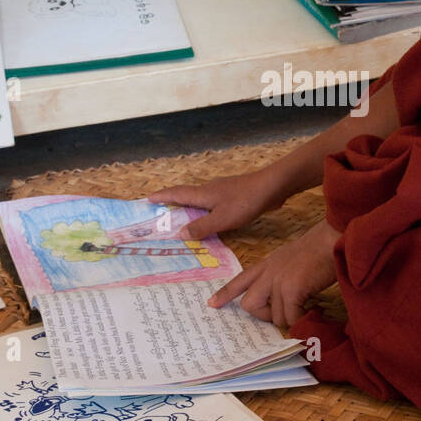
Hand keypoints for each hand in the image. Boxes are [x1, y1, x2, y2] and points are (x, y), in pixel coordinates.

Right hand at [148, 166, 290, 238]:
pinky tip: (210, 218)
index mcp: (203, 194)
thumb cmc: (245, 201)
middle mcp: (210, 189)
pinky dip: (205, 210)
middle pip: (186, 194)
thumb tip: (179, 234)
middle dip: (172, 201)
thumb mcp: (221, 219)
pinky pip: (213, 203)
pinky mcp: (235, 195)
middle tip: (161, 210)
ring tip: (182, 217)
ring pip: (200, 199)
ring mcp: (223, 191)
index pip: (177, 194)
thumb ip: (200, 227)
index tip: (148, 199)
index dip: (162, 197)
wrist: (272, 186)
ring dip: (189, 206)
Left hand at [207, 219, 338, 329]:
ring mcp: (278, 280)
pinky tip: (313, 310)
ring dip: (290, 318)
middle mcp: (268, 272)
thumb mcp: (291, 259)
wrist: (332, 239)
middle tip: (283, 314)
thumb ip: (280, 275)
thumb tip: (282, 300)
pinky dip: (301, 319)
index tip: (211, 304)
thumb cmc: (319, 249)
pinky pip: (291, 318)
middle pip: (249, 304)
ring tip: (305, 307)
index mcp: (266, 264)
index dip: (225, 294)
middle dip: (264, 316)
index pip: (240, 280)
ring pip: (274, 316)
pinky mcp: (291, 289)